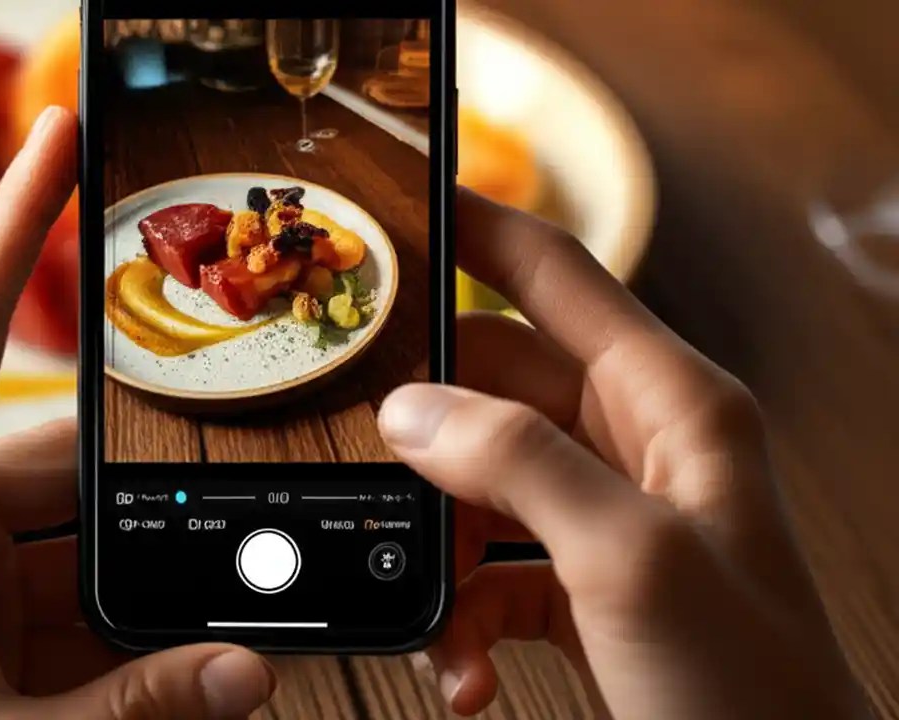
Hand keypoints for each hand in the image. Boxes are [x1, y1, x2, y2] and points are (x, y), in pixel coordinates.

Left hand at [0, 108, 274, 719]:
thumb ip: (137, 706)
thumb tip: (246, 672)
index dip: (19, 214)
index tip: (62, 135)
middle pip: (65, 455)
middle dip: (155, 483)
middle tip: (245, 498)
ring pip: (64, 534)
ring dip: (137, 567)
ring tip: (219, 602)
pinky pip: (46, 592)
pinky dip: (106, 620)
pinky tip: (165, 655)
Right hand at [378, 189, 868, 718]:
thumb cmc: (752, 696)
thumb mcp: (630, 559)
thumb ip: (519, 465)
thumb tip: (416, 411)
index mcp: (673, 406)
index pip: (559, 278)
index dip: (479, 230)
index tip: (403, 206)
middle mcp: (638, 449)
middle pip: (497, 390)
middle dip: (431, 435)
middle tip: (376, 464)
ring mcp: (605, 519)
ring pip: (479, 486)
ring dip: (441, 550)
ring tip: (440, 616)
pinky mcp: (579, 585)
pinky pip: (489, 571)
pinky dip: (462, 617)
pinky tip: (465, 669)